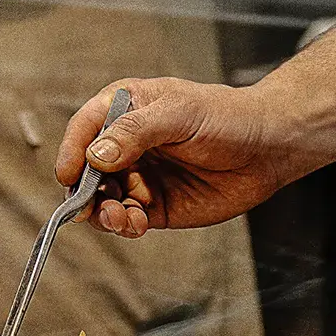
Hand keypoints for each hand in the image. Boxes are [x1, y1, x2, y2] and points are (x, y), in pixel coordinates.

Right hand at [54, 78, 290, 237]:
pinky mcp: (154, 206)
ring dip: (105, 212)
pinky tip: (136, 224)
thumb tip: (95, 155)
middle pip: (86, 171)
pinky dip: (125, 225)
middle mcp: (125, 145)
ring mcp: (139, 177)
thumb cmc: (226, 117)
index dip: (72, 151)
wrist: (267, 148)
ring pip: (103, 200)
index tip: (68, 173)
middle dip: (86, 190)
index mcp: (124, 109)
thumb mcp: (179, 114)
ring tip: (121, 217)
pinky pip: (127, 219)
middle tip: (92, 206)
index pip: (84, 129)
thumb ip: (135, 132)